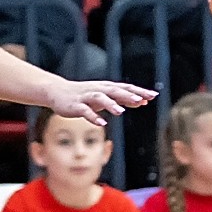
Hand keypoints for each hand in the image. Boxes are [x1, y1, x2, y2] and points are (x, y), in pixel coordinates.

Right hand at [41, 74, 155, 124]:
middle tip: (142, 100)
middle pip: (115, 91)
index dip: (139, 91)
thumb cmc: (84, 95)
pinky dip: (93, 117)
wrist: (56, 92)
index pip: (126, 88)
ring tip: (121, 112)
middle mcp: (98, 90)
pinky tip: (101, 124)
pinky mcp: (75, 106)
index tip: (154, 95)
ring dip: (110, 104)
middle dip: (128, 95)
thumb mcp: (104, 96)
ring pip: (100, 98)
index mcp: (106, 88)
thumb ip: (122, 99)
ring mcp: (86, 97)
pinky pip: (85, 111)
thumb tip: (141, 101)